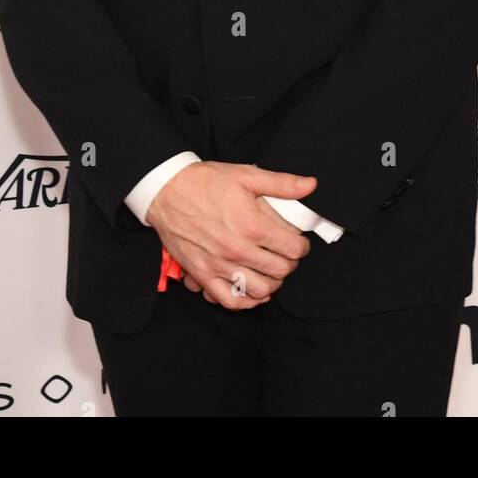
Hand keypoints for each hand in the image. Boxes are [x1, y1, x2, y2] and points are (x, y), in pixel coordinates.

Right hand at [146, 160, 316, 310]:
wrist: (167, 191)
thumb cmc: (205, 182)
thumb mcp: (246, 175)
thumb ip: (282, 183)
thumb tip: (310, 185)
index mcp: (252, 225)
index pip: (293, 248)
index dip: (301, 246)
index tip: (298, 242)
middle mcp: (238, 250)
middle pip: (280, 271)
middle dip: (290, 263)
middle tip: (286, 254)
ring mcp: (219, 266)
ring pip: (260, 290)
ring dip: (272, 283)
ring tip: (271, 271)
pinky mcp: (203, 275)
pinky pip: (230, 301)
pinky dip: (246, 301)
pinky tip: (252, 290)